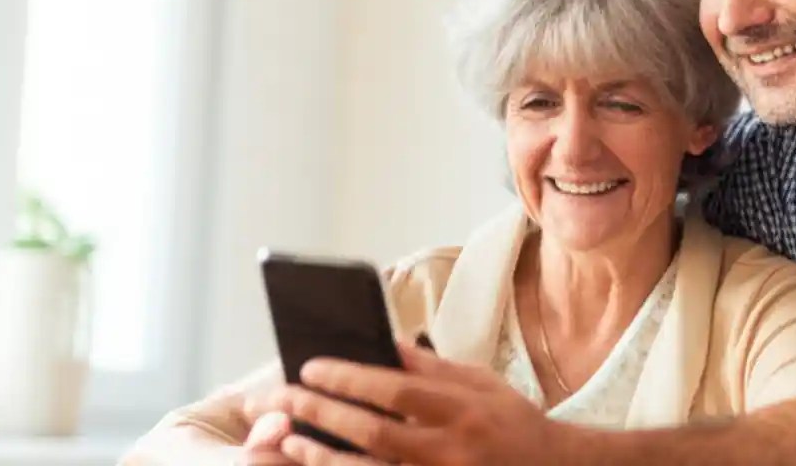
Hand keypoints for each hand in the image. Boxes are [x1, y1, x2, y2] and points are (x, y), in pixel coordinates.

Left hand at [252, 341, 593, 464]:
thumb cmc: (513, 423)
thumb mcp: (482, 384)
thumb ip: (434, 367)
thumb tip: (385, 342)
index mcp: (464, 410)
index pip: (396, 390)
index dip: (350, 378)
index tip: (310, 367)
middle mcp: (452, 449)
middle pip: (374, 432)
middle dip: (322, 413)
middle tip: (282, 397)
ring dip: (324, 457)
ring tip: (290, 438)